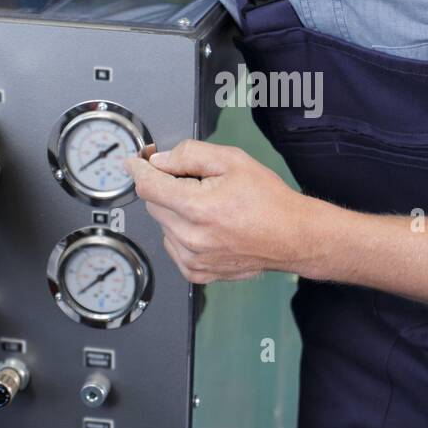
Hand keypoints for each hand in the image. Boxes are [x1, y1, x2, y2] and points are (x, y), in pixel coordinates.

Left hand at [126, 139, 306, 283]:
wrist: (292, 236)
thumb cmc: (268, 200)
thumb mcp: (232, 160)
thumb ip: (189, 155)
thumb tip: (158, 161)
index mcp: (196, 207)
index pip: (148, 185)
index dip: (139, 169)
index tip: (135, 162)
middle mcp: (190, 237)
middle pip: (154, 204)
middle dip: (168, 188)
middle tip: (198, 183)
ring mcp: (192, 259)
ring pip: (163, 225)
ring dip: (176, 212)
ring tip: (210, 208)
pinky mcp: (196, 273)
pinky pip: (173, 245)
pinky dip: (182, 233)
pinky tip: (209, 227)